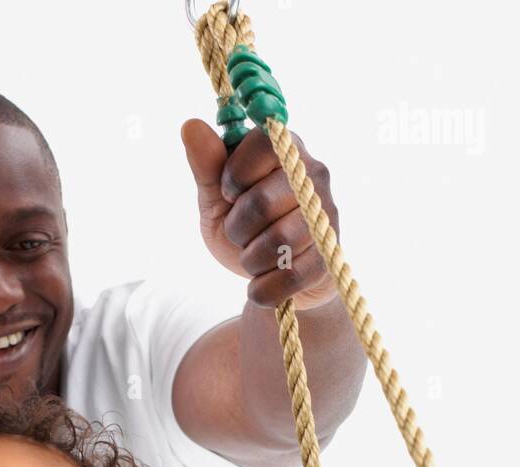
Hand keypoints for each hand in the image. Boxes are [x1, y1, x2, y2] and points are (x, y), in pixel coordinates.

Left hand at [181, 120, 339, 310]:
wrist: (271, 275)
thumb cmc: (244, 228)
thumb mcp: (216, 199)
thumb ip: (206, 167)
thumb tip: (190, 126)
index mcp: (285, 148)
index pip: (264, 143)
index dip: (236, 174)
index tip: (227, 194)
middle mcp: (313, 174)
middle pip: (263, 201)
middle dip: (237, 228)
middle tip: (238, 234)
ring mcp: (325, 214)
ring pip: (279, 240)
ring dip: (250, 259)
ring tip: (250, 259)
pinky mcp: (329, 254)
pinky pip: (293, 274)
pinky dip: (265, 288)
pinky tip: (258, 287)